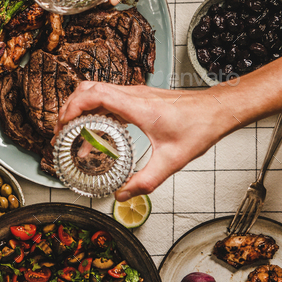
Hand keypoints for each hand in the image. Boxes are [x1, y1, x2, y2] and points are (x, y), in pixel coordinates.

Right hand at [53, 82, 232, 197]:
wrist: (218, 110)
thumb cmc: (200, 127)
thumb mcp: (172, 161)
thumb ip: (145, 181)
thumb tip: (123, 194)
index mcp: (137, 106)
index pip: (94, 95)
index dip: (72, 108)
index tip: (63, 126)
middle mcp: (134, 95)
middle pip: (88, 88)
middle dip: (69, 107)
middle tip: (63, 131)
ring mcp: (137, 94)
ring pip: (97, 90)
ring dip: (82, 107)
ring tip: (75, 132)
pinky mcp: (140, 97)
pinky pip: (109, 97)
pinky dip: (96, 109)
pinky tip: (99, 130)